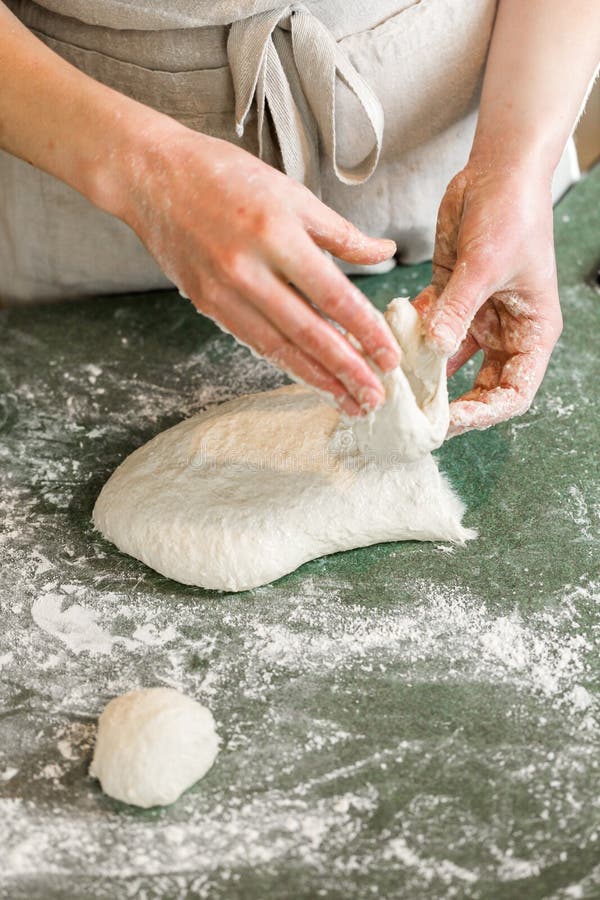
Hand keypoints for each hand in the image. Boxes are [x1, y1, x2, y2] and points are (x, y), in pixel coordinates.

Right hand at [117, 122, 398, 415]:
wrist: (152, 176)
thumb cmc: (224, 175)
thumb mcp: (291, 192)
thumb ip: (339, 232)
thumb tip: (384, 253)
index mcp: (277, 234)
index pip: (333, 296)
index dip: (365, 331)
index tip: (389, 357)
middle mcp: (249, 270)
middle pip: (308, 332)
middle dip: (346, 370)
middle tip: (375, 397)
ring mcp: (223, 291)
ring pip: (278, 346)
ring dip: (316, 378)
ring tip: (346, 400)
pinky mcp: (206, 303)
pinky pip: (253, 340)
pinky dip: (284, 362)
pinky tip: (309, 377)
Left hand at [413, 163, 562, 435]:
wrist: (496, 172)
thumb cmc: (512, 214)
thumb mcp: (486, 265)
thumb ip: (459, 309)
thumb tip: (435, 348)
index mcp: (532, 331)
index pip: (515, 390)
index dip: (487, 412)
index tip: (453, 419)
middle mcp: (506, 331)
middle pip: (480, 386)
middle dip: (452, 404)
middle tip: (416, 418)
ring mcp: (476, 318)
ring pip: (449, 362)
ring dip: (424, 375)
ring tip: (396, 390)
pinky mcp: (449, 300)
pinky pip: (429, 331)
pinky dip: (409, 340)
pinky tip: (386, 347)